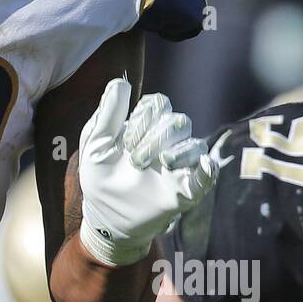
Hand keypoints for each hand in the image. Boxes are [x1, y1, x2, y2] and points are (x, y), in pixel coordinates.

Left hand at [77, 78, 215, 265]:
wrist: (104, 218)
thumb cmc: (99, 178)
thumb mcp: (94, 146)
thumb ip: (107, 115)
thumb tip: (120, 83)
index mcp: (144, 128)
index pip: (158, 104)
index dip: (145, 115)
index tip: (126, 139)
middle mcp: (165, 143)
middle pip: (177, 120)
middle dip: (155, 137)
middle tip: (135, 160)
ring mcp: (177, 166)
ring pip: (195, 142)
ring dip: (178, 150)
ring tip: (160, 163)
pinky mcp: (185, 190)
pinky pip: (207, 175)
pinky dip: (208, 169)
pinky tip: (204, 166)